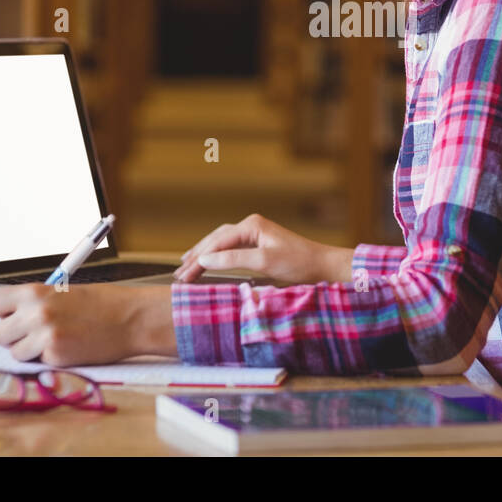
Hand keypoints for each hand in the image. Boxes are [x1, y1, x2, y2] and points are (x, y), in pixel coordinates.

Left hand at [0, 283, 175, 365]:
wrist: (132, 318)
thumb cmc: (102, 303)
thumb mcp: (62, 293)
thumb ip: (33, 303)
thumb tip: (7, 318)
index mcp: (34, 292)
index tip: (5, 316)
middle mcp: (35, 314)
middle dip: (11, 336)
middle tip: (32, 332)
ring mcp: (45, 338)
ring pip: (14, 353)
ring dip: (29, 351)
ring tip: (54, 340)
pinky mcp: (56, 357)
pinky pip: (37, 363)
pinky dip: (49, 359)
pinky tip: (68, 347)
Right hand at [172, 213, 353, 286]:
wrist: (323, 266)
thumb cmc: (298, 263)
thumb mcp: (264, 262)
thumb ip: (233, 259)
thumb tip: (204, 258)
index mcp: (251, 225)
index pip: (216, 243)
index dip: (198, 260)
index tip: (182, 275)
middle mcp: (251, 226)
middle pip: (215, 240)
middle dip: (196, 256)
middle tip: (178, 274)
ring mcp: (255, 235)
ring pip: (221, 243)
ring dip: (203, 254)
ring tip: (186, 266)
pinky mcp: (259, 245)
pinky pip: (230, 248)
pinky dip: (216, 255)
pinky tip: (208, 262)